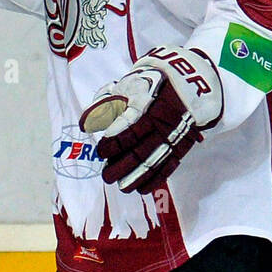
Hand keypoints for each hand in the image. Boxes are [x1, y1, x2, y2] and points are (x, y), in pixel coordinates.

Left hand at [79, 46, 222, 194]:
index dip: (115, 139)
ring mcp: (173, 134)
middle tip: (106, 176)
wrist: (187, 82)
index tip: (101, 150)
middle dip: (122, 164)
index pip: (130, 124)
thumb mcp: (125, 87)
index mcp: (146, 102)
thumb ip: (104, 105)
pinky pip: (170, 165)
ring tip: (122, 187)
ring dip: (138, 176)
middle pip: (141, 147)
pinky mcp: (182, 144)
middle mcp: (161, 121)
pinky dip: (156, 178)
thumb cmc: (147, 86)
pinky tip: (142, 189)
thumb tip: (84, 124)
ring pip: (155, 160)